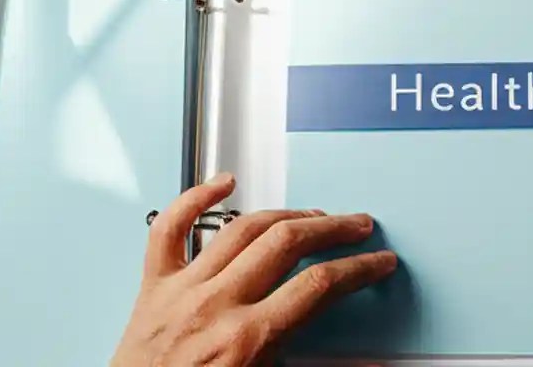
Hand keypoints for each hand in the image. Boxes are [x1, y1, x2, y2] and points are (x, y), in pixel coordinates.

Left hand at [111, 173, 396, 365]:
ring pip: (243, 229)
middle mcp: (214, 306)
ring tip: (314, 214)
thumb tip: (369, 365)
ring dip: (287, 214)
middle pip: (287, 243)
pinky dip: (195, 198)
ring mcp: (182, 290)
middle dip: (333, 229)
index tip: (378, 262)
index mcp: (245, 342)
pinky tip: (223, 183)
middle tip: (357, 227)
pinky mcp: (154, 287)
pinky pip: (170, 229)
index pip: (318, 286)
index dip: (358, 268)